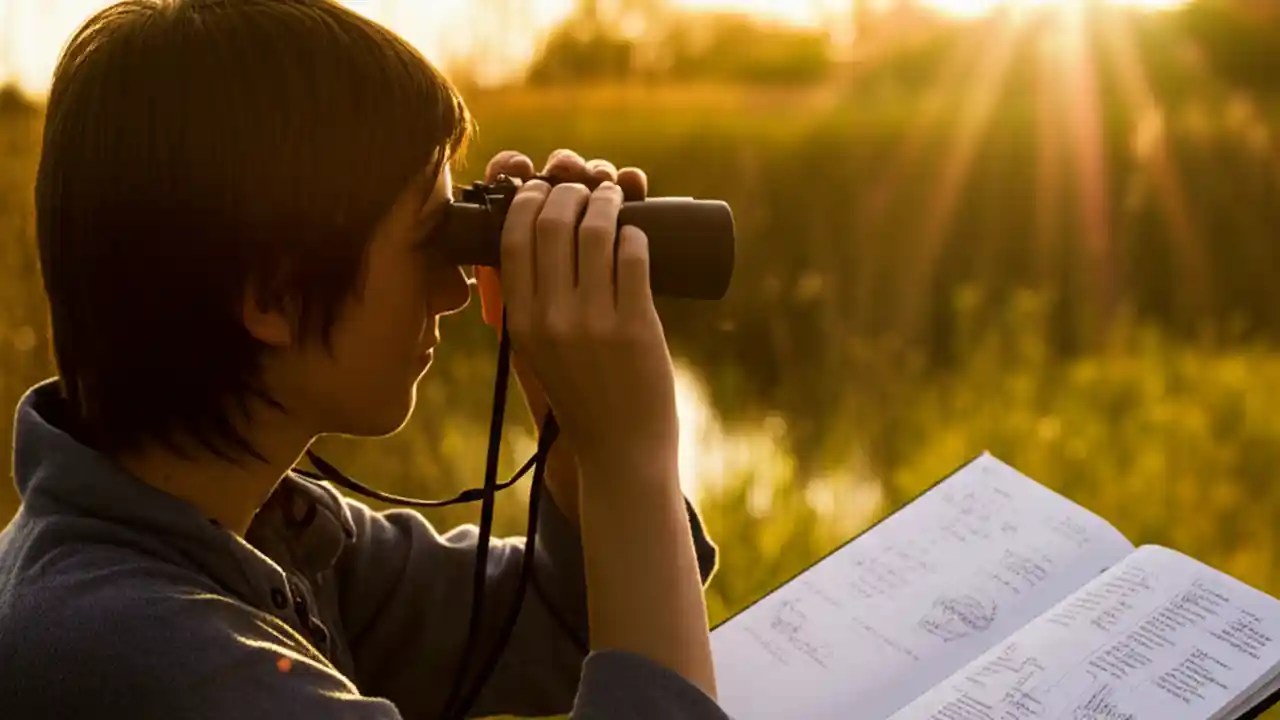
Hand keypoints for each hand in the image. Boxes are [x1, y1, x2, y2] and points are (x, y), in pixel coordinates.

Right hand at [474, 150, 647, 435]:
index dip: (528, 202)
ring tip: (616, 195)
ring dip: (607, 201)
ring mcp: (594, 322)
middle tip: (585, 187)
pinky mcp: (636, 327)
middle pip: (552, 224)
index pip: (513, 240)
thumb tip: (536, 251)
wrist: (620, 452)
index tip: (544, 190)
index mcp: (522, 323)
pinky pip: (633, 257)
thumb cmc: (581, 399)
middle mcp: (552, 319)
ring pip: (596, 232)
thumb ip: (530, 311)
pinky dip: (635, 234)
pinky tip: (637, 231)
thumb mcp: (538, 355)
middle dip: (569, 191)